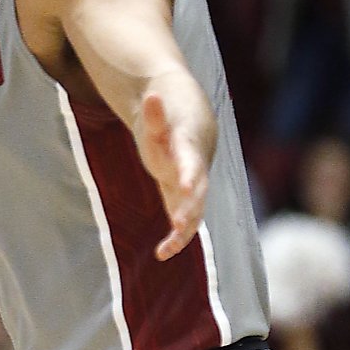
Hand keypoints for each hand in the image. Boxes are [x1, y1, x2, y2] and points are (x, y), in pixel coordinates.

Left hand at [135, 88, 209, 261]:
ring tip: (166, 250)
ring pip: (195, 209)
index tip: (187, 186)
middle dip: (190, 208)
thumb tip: (151, 96)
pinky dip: (177, 236)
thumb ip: (154, 112)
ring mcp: (192, 182)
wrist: (192, 115)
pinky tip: (161, 254)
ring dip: (184, 229)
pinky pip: (186, 217)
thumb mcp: (160, 110)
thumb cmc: (172, 111)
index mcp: (190, 146)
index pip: (191, 161)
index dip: (190, 173)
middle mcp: (195, 168)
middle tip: (180, 225)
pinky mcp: (184, 193)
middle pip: (198, 191)